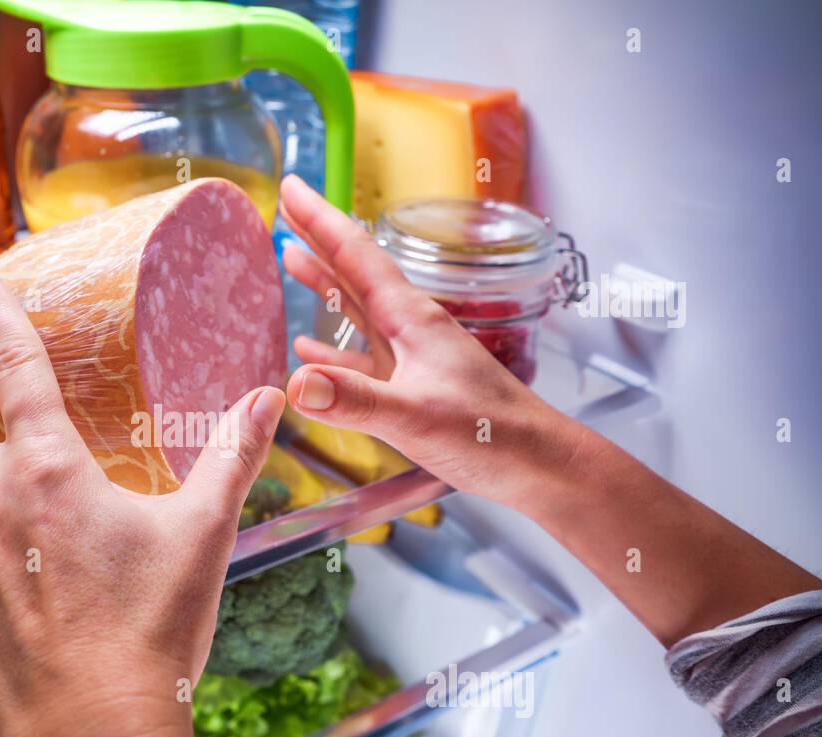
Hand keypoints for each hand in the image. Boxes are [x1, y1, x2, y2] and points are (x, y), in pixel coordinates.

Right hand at [279, 175, 582, 510]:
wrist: (535, 463)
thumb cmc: (491, 434)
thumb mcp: (415, 417)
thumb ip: (355, 400)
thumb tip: (295, 383)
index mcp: (412, 319)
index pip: (356, 256)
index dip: (320, 220)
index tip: (291, 188)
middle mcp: (409, 327)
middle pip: (354, 271)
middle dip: (318, 237)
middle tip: (285, 206)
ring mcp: (410, 356)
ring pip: (356, 308)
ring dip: (323, 283)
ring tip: (290, 258)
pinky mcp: (410, 386)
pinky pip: (360, 357)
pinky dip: (330, 348)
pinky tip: (307, 352)